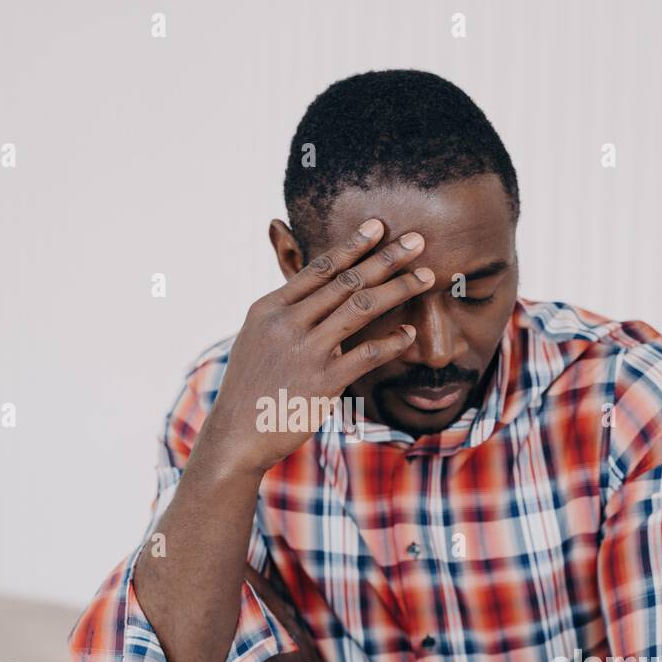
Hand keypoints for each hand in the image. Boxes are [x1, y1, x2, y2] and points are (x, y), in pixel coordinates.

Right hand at [195, 220, 433, 475]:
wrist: (235, 436)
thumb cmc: (251, 388)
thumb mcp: (256, 339)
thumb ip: (284, 313)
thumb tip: (312, 291)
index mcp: (269, 309)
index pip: (318, 268)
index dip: (352, 245)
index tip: (378, 226)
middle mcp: (286, 324)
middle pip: (345, 281)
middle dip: (385, 258)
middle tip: (417, 241)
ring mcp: (305, 352)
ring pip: (360, 308)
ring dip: (397, 289)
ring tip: (425, 277)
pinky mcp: (322, 382)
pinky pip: (367, 353)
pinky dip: (392, 340)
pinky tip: (409, 332)